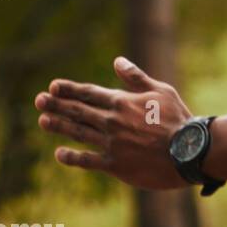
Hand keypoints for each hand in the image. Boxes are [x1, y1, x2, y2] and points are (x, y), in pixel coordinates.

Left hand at [34, 56, 194, 189]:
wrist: (188, 151)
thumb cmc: (177, 117)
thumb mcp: (160, 89)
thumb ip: (135, 77)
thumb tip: (116, 61)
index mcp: (123, 101)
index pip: (89, 93)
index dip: (70, 89)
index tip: (53, 86)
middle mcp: (112, 121)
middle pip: (79, 111)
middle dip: (57, 105)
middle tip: (39, 101)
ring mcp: (112, 144)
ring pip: (79, 133)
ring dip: (60, 126)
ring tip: (43, 120)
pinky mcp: (115, 165)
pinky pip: (88, 161)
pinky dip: (72, 157)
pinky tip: (59, 153)